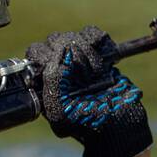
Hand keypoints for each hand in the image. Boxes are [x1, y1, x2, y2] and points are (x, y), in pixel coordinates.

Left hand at [25, 26, 153, 156]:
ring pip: (72, 36)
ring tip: (96, 74)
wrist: (120, 123)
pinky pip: (91, 33)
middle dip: (70, 55)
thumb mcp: (60, 112)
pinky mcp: (96, 52)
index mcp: (43, 80)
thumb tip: (59, 54)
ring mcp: (76, 59)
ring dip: (86, 52)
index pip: (36, 52)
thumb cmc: (87, 123)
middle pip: (54, 40)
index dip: (47, 57)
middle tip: (84, 76)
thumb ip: (52, 83)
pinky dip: (98, 41)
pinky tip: (104, 59)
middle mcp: (57, 68)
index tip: (64, 70)